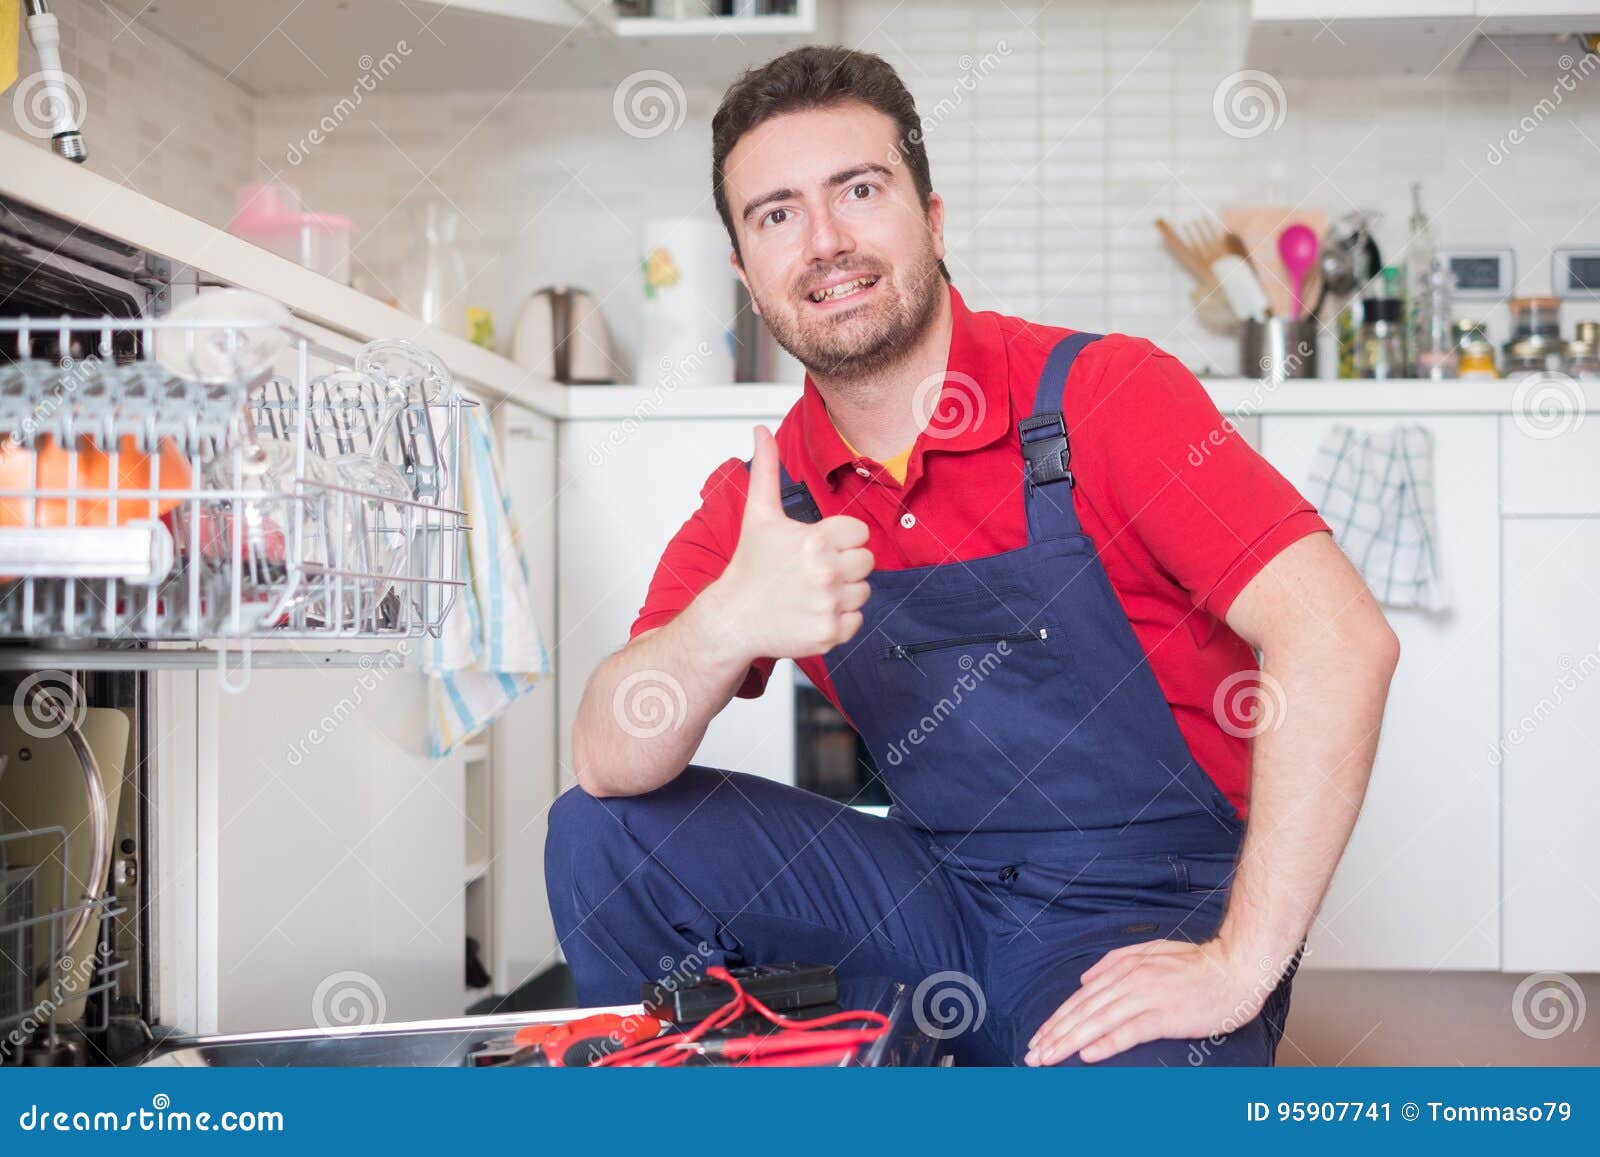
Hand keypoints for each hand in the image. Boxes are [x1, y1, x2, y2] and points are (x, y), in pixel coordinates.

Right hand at [708, 425, 873, 660]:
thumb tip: (760, 430)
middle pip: (867, 562)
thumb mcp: (759, 515)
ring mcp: (829, 605)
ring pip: (863, 591)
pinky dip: (839, 619)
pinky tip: (813, 612)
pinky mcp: (830, 634)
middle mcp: (826, 572)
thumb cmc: (750, 566)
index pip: (859, 533)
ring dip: (843, 592)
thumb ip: (768, 469)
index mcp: (817, 539)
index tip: (815, 548)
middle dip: (844, 565)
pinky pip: (857, 620)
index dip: (839, 538)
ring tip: (811, 592)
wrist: (733, 618)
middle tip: (813, 571)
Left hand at [1023, 938, 1269, 1064]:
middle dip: (1054, 1035)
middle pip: (1083, 1011)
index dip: (1057, 1018)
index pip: (1081, 997)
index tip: (1039, 1037)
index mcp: (1125, 967)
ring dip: (1070, 1041)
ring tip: (1049, 1058)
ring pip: (1098, 1021)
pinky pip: (1130, 1031)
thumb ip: (1115, 961)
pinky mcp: (1165, 1015)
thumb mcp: (1151, 950)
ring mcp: (1147, 997)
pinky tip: (1088, 1055)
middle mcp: (1130, 981)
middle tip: (1033, 1055)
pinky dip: (1107, 1043)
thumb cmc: (1198, 963)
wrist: (1235, 968)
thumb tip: (1085, 979)